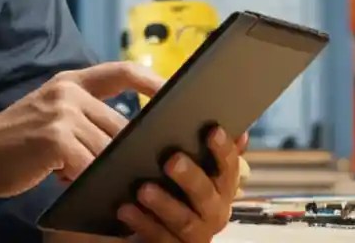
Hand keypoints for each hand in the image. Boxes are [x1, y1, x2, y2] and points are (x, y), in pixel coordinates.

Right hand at [0, 61, 164, 197]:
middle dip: (120, 152)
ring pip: (106, 148)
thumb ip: (85, 117)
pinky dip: (83, 179)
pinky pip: (89, 165)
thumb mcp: (51, 115)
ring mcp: (62, 113)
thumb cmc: (15, 143)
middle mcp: (68, 92)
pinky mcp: (56, 139)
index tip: (172, 93)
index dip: (152, 80)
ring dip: (98, 168)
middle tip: (120, 169)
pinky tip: (63, 178)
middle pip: (119, 125)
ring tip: (73, 173)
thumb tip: (126, 136)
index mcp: (70, 82)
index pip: (122, 71)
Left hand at [114, 127, 248, 242]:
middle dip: (190, 177)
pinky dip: (142, 223)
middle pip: (206, 194)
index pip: (229, 166)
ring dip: (164, 204)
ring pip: (183, 220)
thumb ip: (206, 147)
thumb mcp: (192, 166)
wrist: (160, 228)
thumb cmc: (177, 187)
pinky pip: (159, 239)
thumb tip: (228, 123)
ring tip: (144, 189)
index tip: (212, 130)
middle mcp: (215, 212)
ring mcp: (195, 234)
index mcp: (223, 187)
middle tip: (172, 160)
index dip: (223, 149)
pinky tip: (125, 209)